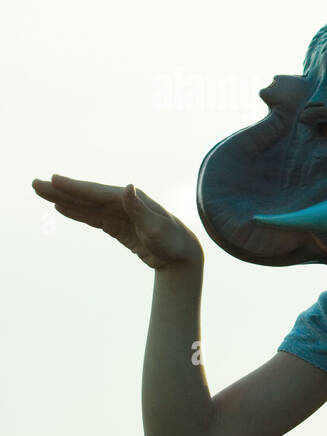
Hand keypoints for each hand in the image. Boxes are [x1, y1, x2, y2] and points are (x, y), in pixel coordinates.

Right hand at [32, 174, 202, 270]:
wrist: (182, 255)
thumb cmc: (172, 241)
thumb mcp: (156, 227)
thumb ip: (139, 208)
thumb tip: (128, 187)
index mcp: (132, 200)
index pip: (97, 192)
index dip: (75, 187)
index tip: (53, 179)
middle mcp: (123, 203)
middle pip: (86, 195)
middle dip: (61, 190)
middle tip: (35, 184)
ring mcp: (119, 214)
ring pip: (86, 206)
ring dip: (64, 199)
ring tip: (41, 193)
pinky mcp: (117, 226)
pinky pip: (92, 217)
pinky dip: (77, 213)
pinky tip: (61, 208)